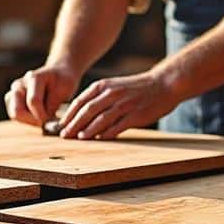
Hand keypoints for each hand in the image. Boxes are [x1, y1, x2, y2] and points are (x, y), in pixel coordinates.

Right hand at [5, 63, 79, 125]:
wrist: (57, 74)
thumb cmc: (62, 82)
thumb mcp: (64, 90)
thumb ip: (52, 105)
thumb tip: (45, 122)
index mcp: (33, 78)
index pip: (33, 101)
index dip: (43, 115)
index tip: (54, 120)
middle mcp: (19, 84)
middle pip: (17, 111)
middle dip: (33, 120)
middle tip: (46, 121)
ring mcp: (13, 92)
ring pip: (14, 115)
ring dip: (29, 121)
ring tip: (42, 118)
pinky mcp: (11, 100)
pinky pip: (14, 116)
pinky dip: (26, 120)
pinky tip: (37, 116)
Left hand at [57, 68, 181, 139]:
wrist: (163, 84)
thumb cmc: (135, 88)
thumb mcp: (113, 86)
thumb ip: (98, 98)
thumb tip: (80, 116)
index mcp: (103, 86)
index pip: (80, 102)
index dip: (68, 116)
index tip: (60, 126)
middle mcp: (111, 93)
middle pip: (87, 111)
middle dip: (73, 125)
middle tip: (65, 135)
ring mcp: (124, 104)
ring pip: (100, 119)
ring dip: (88, 130)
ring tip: (79, 138)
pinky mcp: (135, 115)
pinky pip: (117, 126)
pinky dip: (107, 133)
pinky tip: (99, 139)